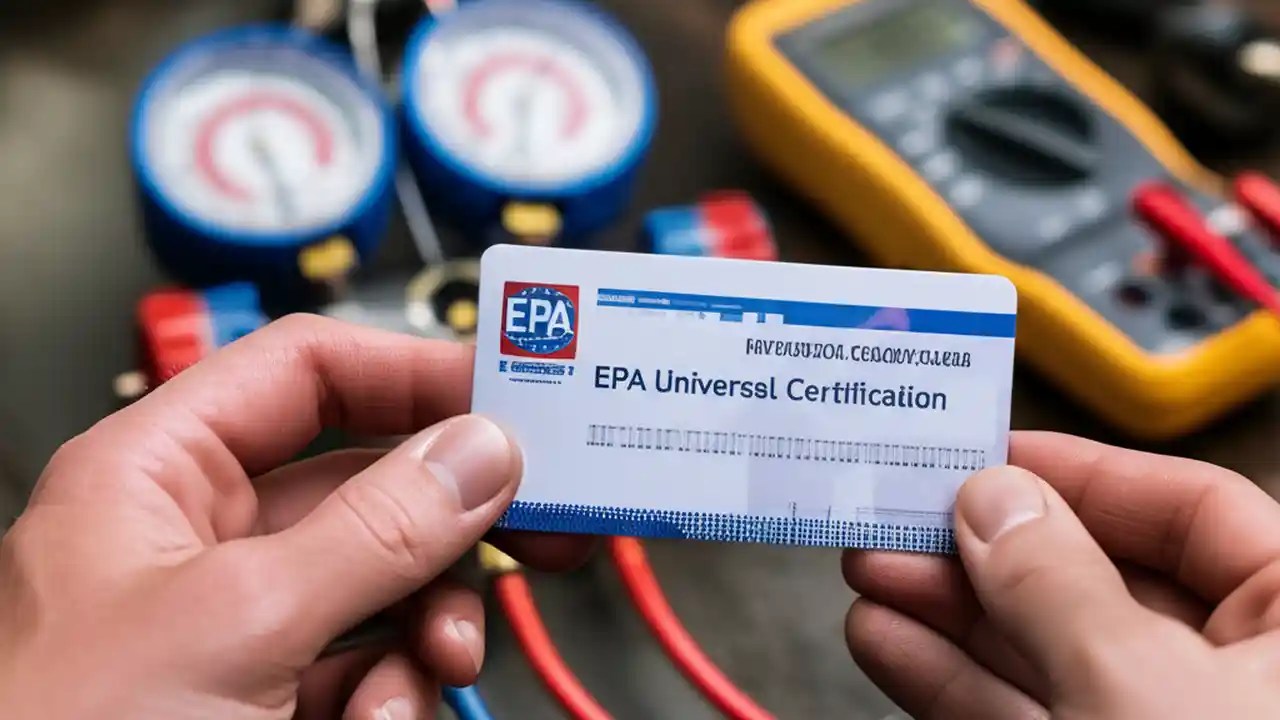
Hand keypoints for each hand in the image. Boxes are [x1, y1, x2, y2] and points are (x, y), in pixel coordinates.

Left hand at [0, 315, 591, 719]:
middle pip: (366, 484)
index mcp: (155, 476)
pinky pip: (368, 668)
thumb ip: (373, 531)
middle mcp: (198, 541)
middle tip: (539, 520)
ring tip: (436, 660)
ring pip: (382, 585)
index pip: (308, 375)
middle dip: (450, 518)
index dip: (414, 375)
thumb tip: (477, 455)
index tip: (512, 398)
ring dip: (428, 628)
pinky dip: (394, 697)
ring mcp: (236, 627)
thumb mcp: (240, 622)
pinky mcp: (266, 699)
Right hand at [843, 432, 1279, 718]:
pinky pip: (1023, 715)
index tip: (986, 456)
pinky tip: (888, 641)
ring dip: (947, 612)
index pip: (1193, 510)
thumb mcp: (1141, 686)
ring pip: (1046, 652)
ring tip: (871, 572)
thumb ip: (1058, 585)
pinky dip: (952, 681)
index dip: (1081, 474)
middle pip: (1098, 579)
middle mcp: (1238, 677)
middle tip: (899, 516)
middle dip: (983, 550)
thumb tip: (995, 503)